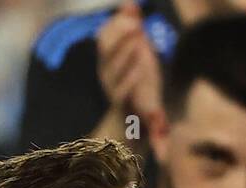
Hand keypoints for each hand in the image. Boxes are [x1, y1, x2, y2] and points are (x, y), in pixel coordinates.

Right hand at [96, 2, 162, 120]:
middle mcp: (105, 69)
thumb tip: (130, 3)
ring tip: (139, 41)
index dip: (116, 23)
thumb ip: (133, 28)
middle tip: (136, 25)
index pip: (104, 34)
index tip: (133, 15)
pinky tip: (140, 66)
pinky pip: (120, 90)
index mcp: (107, 57)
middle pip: (104, 47)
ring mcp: (109, 86)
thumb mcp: (136, 51)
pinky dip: (130, 77)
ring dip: (125, 52)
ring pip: (112, 67)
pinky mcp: (118, 103)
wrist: (135, 117)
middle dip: (119, 34)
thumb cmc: (136, 80)